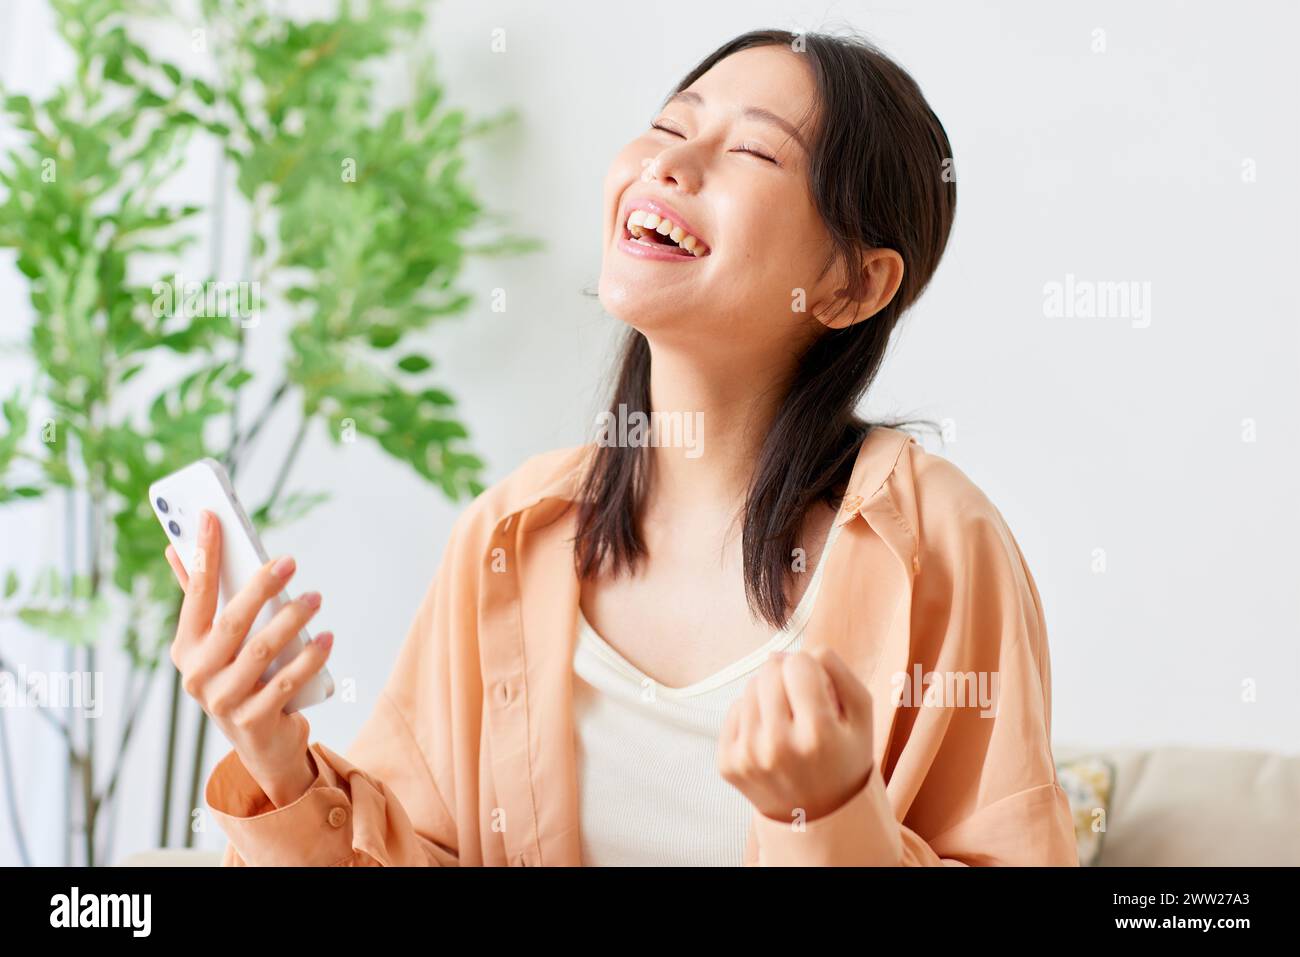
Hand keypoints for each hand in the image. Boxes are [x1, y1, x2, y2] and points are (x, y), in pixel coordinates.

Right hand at [165, 509, 334, 806]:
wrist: (262, 745)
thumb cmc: (239, 677)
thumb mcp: (217, 643)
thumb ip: (201, 599)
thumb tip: (177, 547)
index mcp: (185, 648)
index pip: (195, 594)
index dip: (203, 553)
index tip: (213, 515)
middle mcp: (197, 675)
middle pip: (233, 621)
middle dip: (262, 587)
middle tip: (290, 560)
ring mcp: (224, 701)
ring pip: (262, 651)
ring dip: (292, 620)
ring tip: (315, 598)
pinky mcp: (254, 721)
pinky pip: (287, 683)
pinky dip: (310, 658)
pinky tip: (327, 638)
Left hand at [718, 647, 873, 822]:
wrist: (818, 815)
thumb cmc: (843, 755)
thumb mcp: (861, 713)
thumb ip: (837, 669)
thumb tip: (789, 652)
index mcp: (818, 735)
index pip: (799, 663)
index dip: (810, 668)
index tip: (818, 689)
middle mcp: (779, 748)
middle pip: (769, 670)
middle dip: (786, 676)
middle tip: (801, 702)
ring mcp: (749, 758)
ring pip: (750, 687)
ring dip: (768, 695)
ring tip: (788, 722)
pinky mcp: (728, 764)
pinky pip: (734, 709)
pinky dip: (752, 715)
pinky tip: (770, 738)